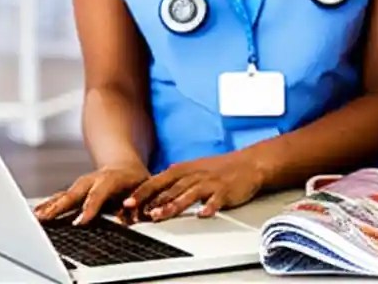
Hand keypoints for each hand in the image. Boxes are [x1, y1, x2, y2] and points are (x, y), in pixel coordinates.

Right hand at [34, 162, 150, 224]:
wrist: (125, 166)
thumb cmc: (136, 181)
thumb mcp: (144, 189)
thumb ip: (138, 202)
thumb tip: (131, 215)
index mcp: (113, 179)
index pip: (100, 193)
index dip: (90, 207)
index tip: (80, 222)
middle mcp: (94, 179)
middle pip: (76, 192)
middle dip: (61, 206)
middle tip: (46, 218)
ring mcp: (82, 184)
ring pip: (65, 195)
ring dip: (50, 206)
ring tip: (37, 217)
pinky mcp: (75, 190)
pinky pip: (60, 197)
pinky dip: (48, 205)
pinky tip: (37, 214)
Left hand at [124, 151, 266, 222]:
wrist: (250, 163)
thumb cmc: (220, 169)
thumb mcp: (193, 170)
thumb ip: (173, 182)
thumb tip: (149, 195)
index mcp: (185, 170)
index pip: (158, 181)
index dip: (142, 192)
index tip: (127, 203)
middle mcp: (196, 175)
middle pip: (171, 189)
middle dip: (154, 202)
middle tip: (139, 214)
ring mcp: (211, 183)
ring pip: (190, 194)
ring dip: (174, 205)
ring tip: (162, 215)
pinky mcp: (226, 191)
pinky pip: (217, 200)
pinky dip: (210, 206)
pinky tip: (203, 214)